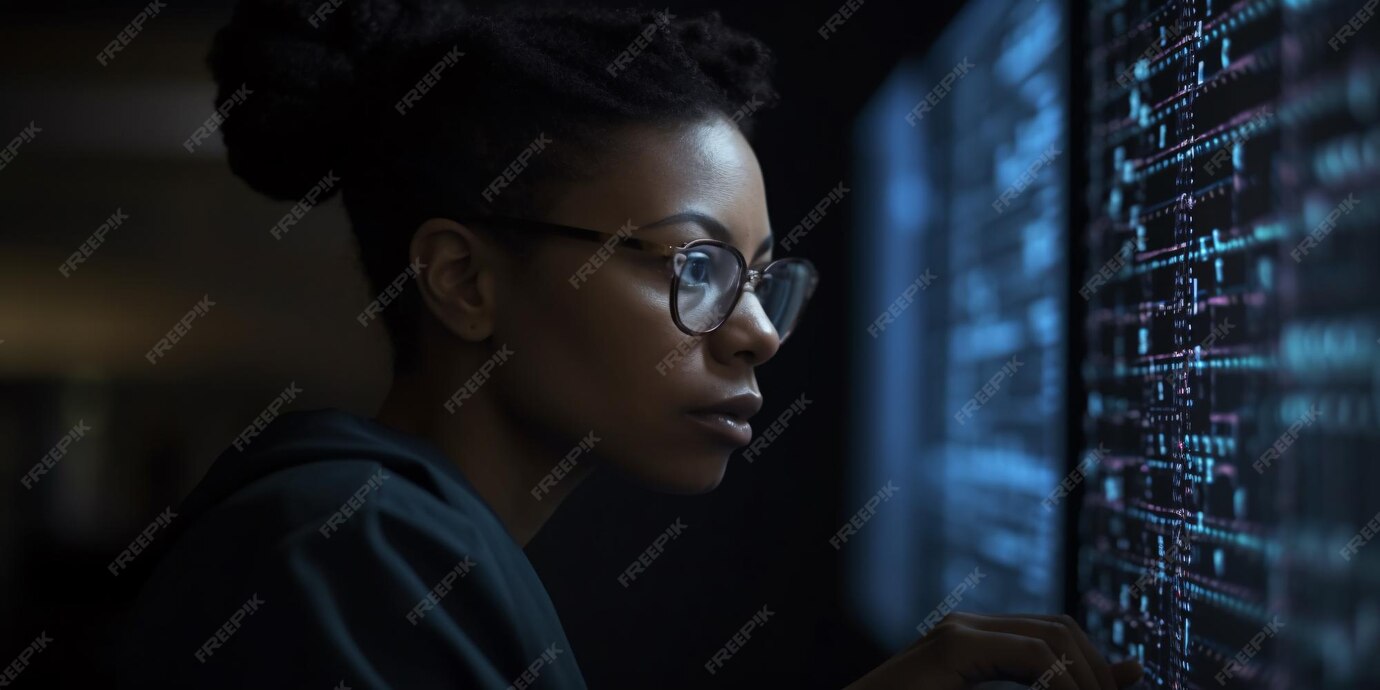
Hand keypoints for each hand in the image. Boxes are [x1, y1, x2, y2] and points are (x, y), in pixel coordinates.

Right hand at [843, 612, 1143, 689]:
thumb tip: (1131, 671)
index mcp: (971, 646)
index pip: (1053, 635)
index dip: (1093, 667)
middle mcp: (964, 629)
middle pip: (1060, 628)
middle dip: (1094, 671)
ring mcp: (955, 634)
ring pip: (1052, 636)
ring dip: (1084, 678)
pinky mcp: (950, 649)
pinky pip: (1033, 655)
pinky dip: (1062, 681)